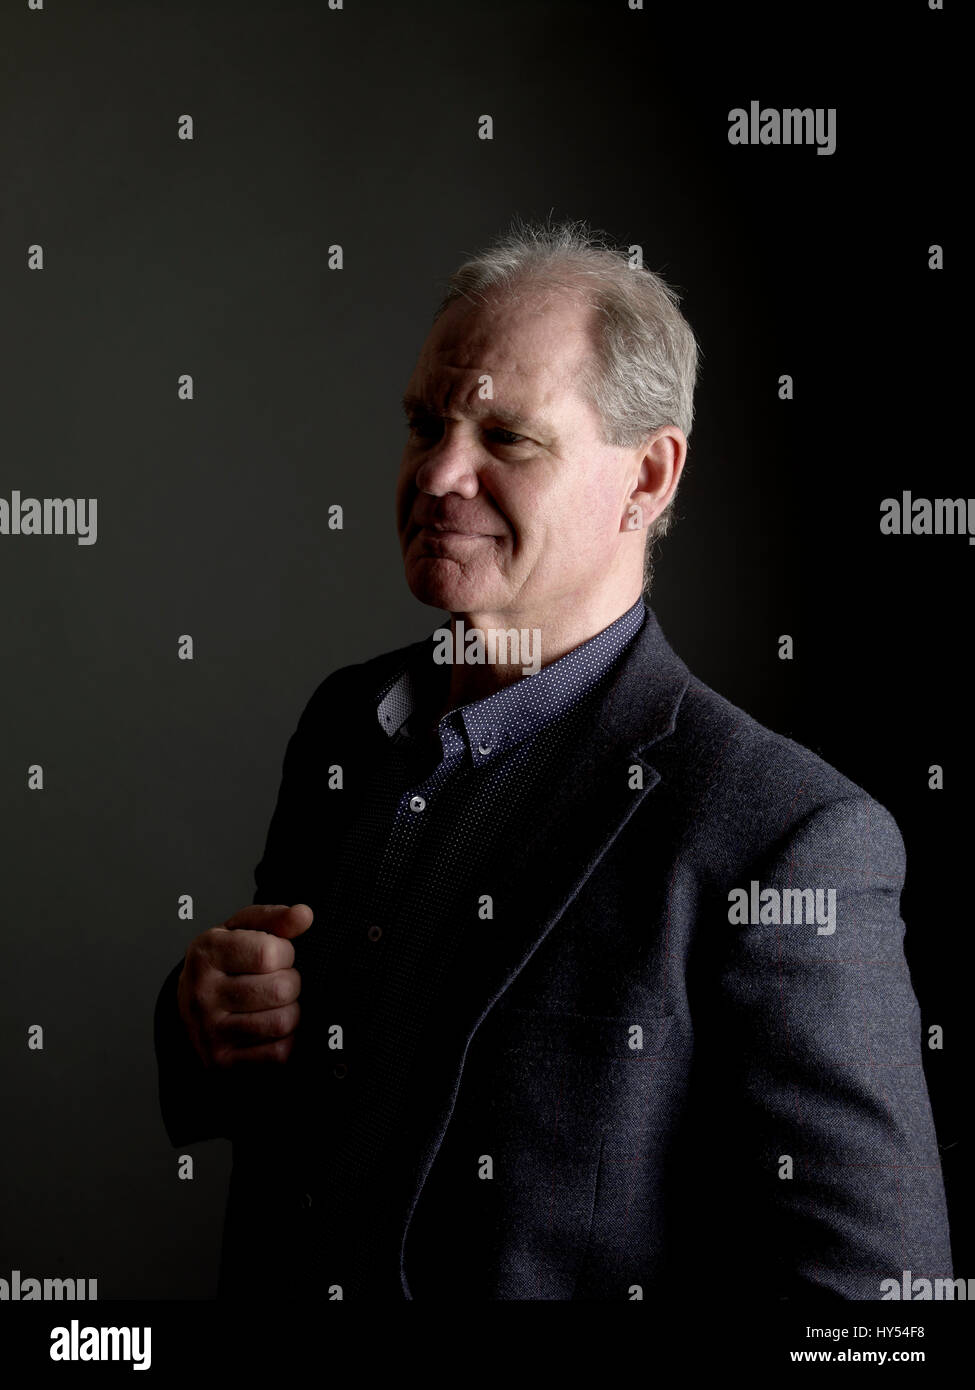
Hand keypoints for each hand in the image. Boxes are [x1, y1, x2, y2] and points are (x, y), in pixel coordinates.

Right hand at [176, 903, 312, 1068]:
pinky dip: (285, 1040)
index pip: (268, 953)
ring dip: (291, 1011)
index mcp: (205, 953)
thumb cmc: (224, 962)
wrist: (190, 1006)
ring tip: (276, 1002)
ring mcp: (209, 1031)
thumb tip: (304, 915)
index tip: (277, 955)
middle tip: (278, 980)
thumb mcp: (241, 930)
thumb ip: (274, 918)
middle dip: (291, 982)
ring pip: (282, 1022)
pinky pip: (278, 1053)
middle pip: (281, 989)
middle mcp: (202, 994)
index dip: (285, 952)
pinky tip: (270, 1026)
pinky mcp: (221, 1061)